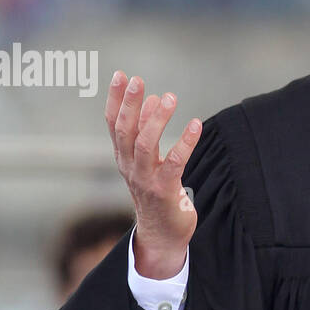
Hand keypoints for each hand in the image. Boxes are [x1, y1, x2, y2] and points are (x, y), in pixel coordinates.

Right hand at [105, 71, 202, 278]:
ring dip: (156, 119)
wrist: (162, 234)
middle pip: (124, 131)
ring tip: (170, 97)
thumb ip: (148, 132)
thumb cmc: (157, 193)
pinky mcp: (165, 191)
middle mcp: (129, 167)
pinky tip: (196, 125)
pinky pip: (174, 163)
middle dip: (129, 104)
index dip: (116, 100)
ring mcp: (145, 180)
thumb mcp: (149, 161)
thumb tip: (152, 100)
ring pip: (145, 145)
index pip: (113, 124)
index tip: (121, 75)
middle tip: (138, 80)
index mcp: (123, 158)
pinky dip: (185, 142)